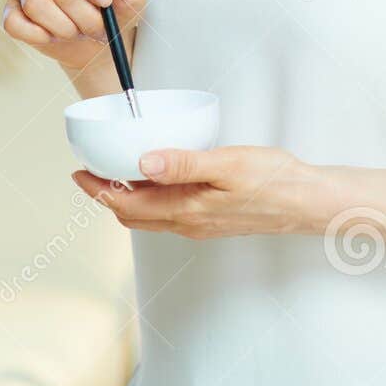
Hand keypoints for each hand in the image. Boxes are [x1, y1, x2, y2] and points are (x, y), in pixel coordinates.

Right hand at [2, 0, 145, 74]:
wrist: (98, 42)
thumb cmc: (115, 8)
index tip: (105, 0)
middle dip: (85, 16)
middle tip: (98, 27)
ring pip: (37, 5)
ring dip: (64, 28)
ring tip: (77, 31)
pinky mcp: (12, 10)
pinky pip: (15, 23)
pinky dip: (39, 36)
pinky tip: (53, 36)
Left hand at [72, 145, 317, 238]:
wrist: (306, 202)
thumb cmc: (273, 181)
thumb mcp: (227, 164)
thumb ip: (184, 163)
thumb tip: (143, 161)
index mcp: (186, 210)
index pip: (126, 204)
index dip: (98, 190)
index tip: (79, 172)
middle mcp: (188, 223)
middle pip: (132, 214)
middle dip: (105, 195)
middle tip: (89, 172)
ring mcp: (199, 224)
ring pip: (149, 215)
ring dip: (126, 197)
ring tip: (115, 172)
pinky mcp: (211, 219)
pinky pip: (168, 213)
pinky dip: (150, 198)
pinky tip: (156, 177)